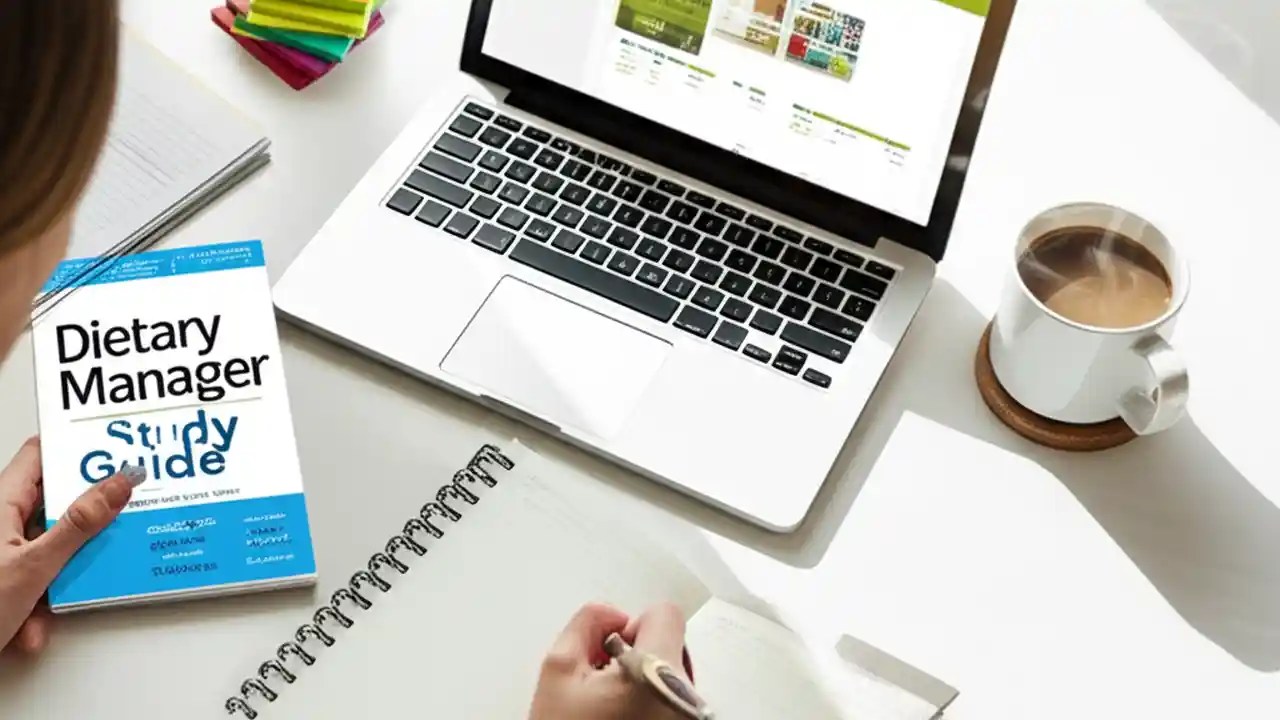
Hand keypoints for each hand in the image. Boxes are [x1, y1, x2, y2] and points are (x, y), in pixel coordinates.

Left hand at [0, 437, 137, 654]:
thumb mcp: (34, 566)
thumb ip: (80, 525)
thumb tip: (118, 484)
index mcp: (0, 502)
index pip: (41, 454)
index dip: (75, 449)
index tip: (114, 456)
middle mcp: (0, 519)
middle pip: (55, 501)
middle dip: (83, 524)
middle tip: (111, 526)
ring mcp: (3, 548)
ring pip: (52, 544)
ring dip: (62, 575)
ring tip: (55, 599)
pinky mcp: (5, 575)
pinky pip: (38, 575)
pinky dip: (42, 600)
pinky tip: (31, 625)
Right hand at [529, 602, 691, 719]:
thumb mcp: (558, 670)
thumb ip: (587, 623)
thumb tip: (609, 615)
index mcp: (658, 676)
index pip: (665, 614)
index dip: (632, 626)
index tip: (614, 650)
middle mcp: (689, 700)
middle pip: (673, 645)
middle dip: (639, 656)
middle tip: (606, 686)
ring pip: (676, 675)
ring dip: (648, 683)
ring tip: (615, 710)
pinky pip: (679, 703)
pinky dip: (656, 706)